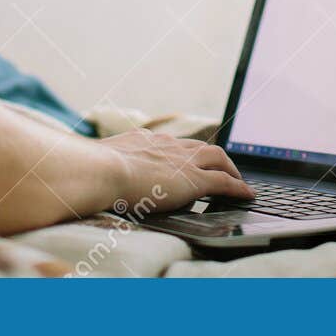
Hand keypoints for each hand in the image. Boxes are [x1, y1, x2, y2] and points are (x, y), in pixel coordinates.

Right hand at [98, 131, 255, 213]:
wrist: (100, 171)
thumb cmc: (90, 172)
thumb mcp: (96, 166)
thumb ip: (100, 169)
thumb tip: (88, 180)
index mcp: (142, 140)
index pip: (168, 144)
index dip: (180, 152)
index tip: (182, 159)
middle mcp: (165, 145)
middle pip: (198, 146)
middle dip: (212, 156)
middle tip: (221, 168)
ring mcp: (181, 160)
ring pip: (217, 158)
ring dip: (230, 169)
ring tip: (238, 182)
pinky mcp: (193, 180)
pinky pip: (224, 182)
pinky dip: (238, 187)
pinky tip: (247, 195)